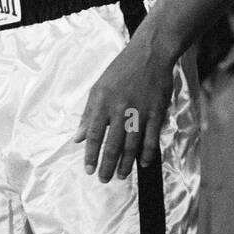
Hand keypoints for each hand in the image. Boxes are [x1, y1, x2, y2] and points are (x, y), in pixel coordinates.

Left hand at [73, 45, 173, 182]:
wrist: (149, 54)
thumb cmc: (121, 69)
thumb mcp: (98, 87)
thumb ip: (88, 114)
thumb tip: (77, 138)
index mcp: (103, 102)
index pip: (94, 135)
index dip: (91, 155)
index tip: (89, 169)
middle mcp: (120, 109)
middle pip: (112, 144)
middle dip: (107, 165)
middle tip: (104, 179)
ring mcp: (140, 112)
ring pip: (131, 145)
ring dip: (126, 164)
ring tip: (120, 176)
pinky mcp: (156, 112)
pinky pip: (152, 138)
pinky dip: (147, 153)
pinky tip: (143, 163)